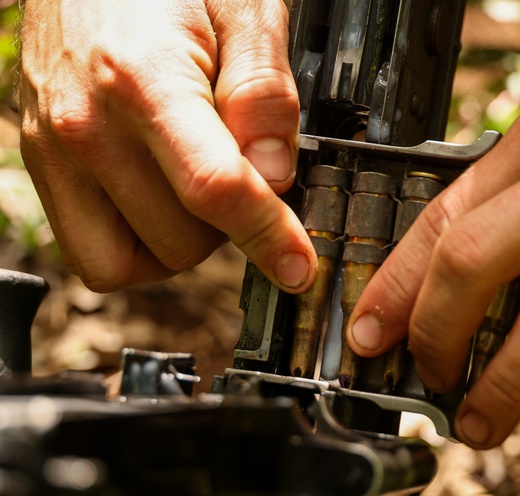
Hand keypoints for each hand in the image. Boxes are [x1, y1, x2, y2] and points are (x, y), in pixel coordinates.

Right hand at [18, 0, 315, 292]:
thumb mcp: (242, 10)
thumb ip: (264, 91)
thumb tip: (273, 173)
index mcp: (142, 80)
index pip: (213, 187)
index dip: (267, 235)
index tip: (299, 266)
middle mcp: (85, 125)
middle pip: (180, 239)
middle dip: (229, 226)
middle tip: (242, 175)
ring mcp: (53, 152)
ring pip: (135, 261)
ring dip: (183, 242)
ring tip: (199, 185)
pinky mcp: (40, 168)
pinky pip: (94, 256)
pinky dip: (138, 247)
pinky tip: (162, 203)